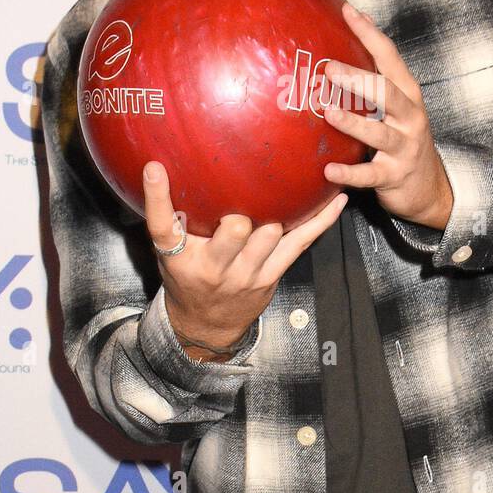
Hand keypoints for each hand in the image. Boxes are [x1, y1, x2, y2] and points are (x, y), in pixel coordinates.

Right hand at [142, 161, 348, 358]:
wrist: (207, 326)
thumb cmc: (188, 277)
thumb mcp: (170, 253)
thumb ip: (170, 217)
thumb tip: (161, 167)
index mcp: (180, 257)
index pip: (162, 227)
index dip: (157, 197)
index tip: (155, 169)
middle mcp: (213, 267)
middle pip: (232, 232)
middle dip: (242, 212)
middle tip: (246, 192)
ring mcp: (246, 274)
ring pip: (271, 236)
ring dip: (279, 212)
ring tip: (300, 179)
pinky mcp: (271, 275)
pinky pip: (300, 244)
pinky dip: (320, 221)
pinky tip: (336, 199)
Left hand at [321, 1, 453, 229]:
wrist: (429, 186)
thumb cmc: (403, 136)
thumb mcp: (397, 104)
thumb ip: (378, 73)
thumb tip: (357, 25)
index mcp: (407, 93)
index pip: (389, 57)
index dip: (369, 34)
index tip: (347, 12)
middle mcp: (410, 117)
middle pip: (386, 92)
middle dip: (359, 79)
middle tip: (329, 68)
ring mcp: (404, 147)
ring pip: (379, 133)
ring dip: (353, 122)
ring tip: (329, 112)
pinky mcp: (394, 175)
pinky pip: (370, 174)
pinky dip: (350, 173)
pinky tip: (329, 170)